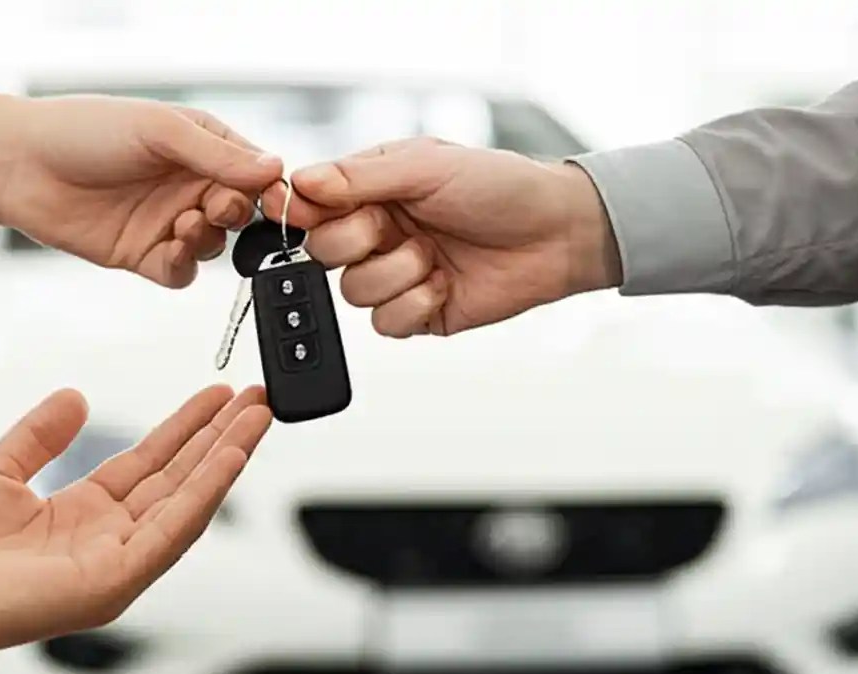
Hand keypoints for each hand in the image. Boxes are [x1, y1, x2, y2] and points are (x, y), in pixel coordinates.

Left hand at [0, 96, 282, 287]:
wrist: (20, 166)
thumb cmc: (83, 131)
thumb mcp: (160, 131)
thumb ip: (218, 155)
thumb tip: (273, 170)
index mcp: (200, 146)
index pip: (254, 172)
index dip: (270, 190)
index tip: (276, 202)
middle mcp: (187, 184)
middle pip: (240, 213)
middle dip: (236, 215)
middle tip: (216, 207)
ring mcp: (166, 221)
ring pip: (214, 246)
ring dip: (207, 239)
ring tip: (182, 223)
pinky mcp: (142, 254)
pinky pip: (180, 272)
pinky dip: (183, 266)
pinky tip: (169, 249)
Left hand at [0, 384, 270, 657]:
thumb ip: (41, 435)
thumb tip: (74, 397)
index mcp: (81, 517)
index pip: (150, 465)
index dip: (185, 428)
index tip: (217, 396)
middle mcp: (106, 542)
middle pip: (178, 480)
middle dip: (221, 437)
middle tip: (258, 399)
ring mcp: (114, 566)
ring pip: (186, 503)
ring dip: (226, 457)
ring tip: (258, 417)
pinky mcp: (113, 584)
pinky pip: (170, 532)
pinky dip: (204, 493)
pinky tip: (227, 457)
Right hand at [263, 138, 621, 336]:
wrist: (558, 234)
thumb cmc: (502, 187)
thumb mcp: (427, 165)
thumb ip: (360, 176)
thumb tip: (301, 182)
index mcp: (374, 189)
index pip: (311, 203)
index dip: (299, 211)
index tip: (299, 212)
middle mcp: (380, 232)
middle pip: (323, 252)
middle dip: (355, 242)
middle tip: (390, 229)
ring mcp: (397, 274)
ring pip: (352, 292)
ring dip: (394, 275)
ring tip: (432, 257)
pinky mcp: (418, 313)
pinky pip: (385, 324)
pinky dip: (413, 305)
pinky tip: (443, 285)